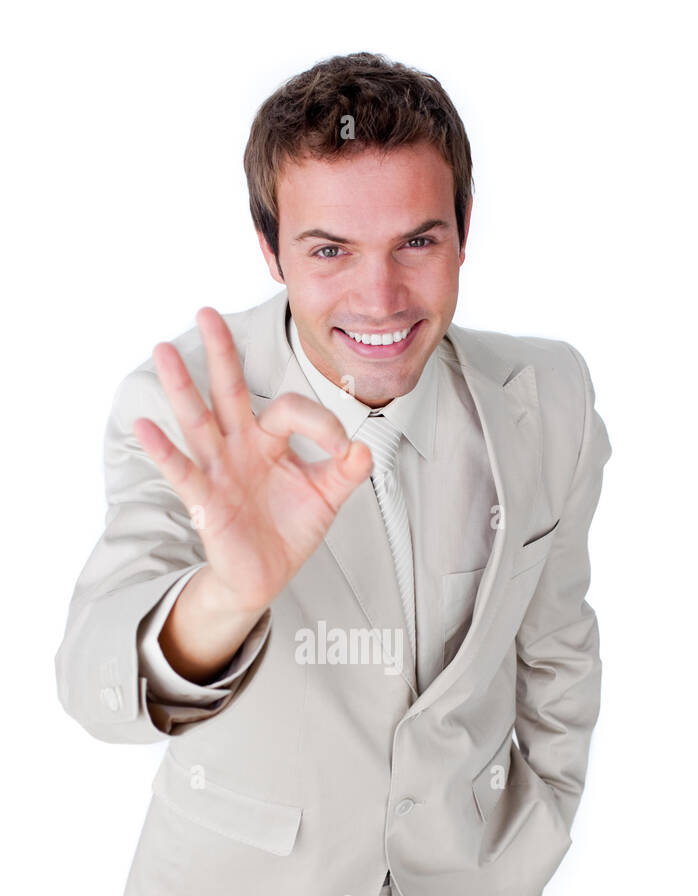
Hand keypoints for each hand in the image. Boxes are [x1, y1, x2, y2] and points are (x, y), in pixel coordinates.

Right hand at [132, 306, 373, 613]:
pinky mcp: (204, 499)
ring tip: (164, 350)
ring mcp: (219, 469)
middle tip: (206, 312)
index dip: (323, 425)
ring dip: (182, 386)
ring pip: (199, 420)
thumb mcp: (326, 498)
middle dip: (220, 353)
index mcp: (270, 440)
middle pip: (229, 391)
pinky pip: (182, 469)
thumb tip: (363, 448)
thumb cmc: (288, 530)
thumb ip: (346, 471)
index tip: (345, 450)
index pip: (292, 410)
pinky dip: (163, 449)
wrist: (265, 577)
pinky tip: (146, 425)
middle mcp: (240, 446)